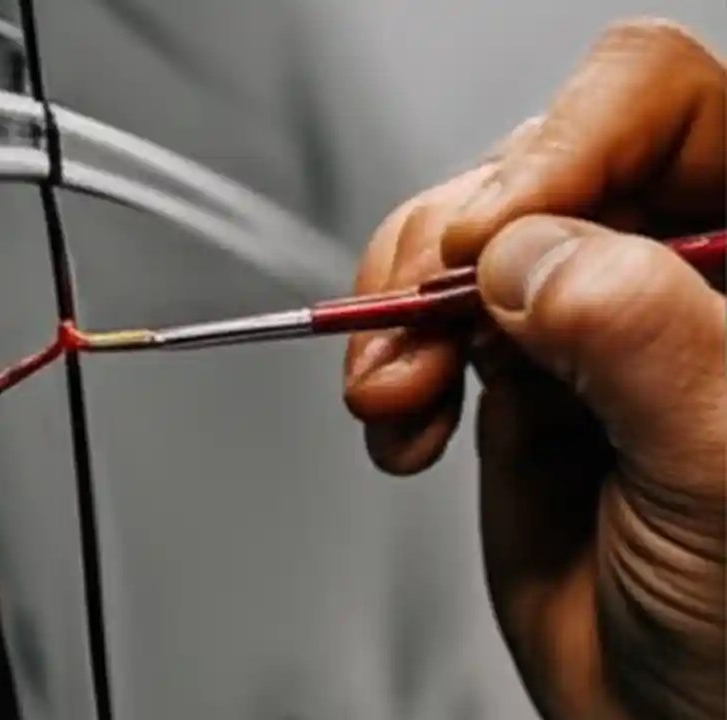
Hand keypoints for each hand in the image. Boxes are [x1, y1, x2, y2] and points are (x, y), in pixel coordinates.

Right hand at [342, 20, 724, 719]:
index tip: (494, 233)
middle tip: (426, 328)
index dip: (569, 142)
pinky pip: (424, 321)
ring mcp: (588, 320)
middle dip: (451, 250)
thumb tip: (528, 249)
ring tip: (395, 396)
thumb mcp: (724, 471)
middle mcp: (672, 268)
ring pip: (462, 242)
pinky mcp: (519, 374)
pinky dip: (384, 363)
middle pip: (535, 168)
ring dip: (398, 311)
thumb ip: (638, 337)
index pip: (662, 110)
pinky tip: (401, 423)